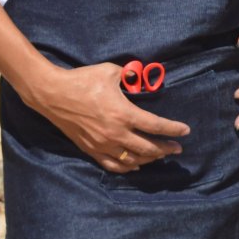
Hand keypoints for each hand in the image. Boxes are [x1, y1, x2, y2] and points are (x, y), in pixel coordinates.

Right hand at [29, 62, 189, 174]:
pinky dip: (128, 167)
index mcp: (123, 113)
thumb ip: (130, 75)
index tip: (185, 131)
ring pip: (133, 159)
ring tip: (159, 155)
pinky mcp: (91, 150)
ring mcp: (102, 144)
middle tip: (177, 148)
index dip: (173, 129)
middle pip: (148, 147)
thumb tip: (142, 76)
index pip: (156, 126)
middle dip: (166, 148)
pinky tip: (136, 164)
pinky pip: (113, 165)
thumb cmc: (82, 80)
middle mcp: (115, 133)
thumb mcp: (110, 71)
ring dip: (149, 159)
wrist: (53, 94)